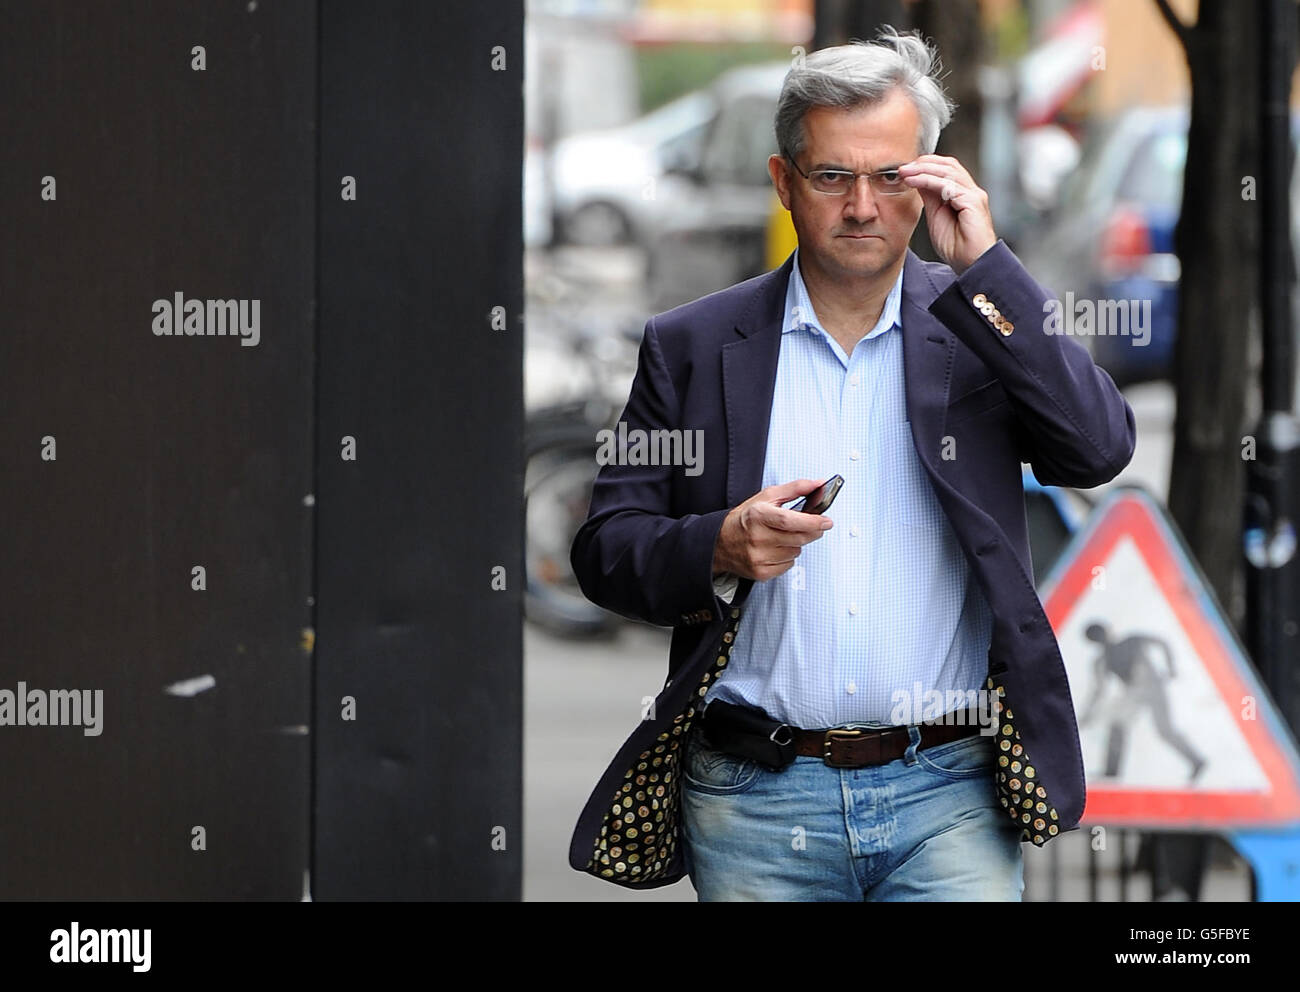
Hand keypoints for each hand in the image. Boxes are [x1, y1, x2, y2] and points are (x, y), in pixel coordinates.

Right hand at [712, 478, 833, 582]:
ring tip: (783, 536)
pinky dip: (788, 557)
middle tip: (812, 526)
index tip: (826, 521)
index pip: (790, 521)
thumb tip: (818, 484)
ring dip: (796, 544)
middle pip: (799, 538)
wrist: (720, 542)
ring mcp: (758, 557)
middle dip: (812, 531)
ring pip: (796, 552)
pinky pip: (788, 565)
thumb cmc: (745, 518)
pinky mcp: (761, 572)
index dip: (812, 522)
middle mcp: (757, 537)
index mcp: (758, 515)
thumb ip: (795, 489)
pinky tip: (776, 549)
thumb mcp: (766, 497)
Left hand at [897, 155, 996, 273]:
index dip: (926, 165)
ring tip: (904, 172)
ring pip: (948, 171)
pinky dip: (928, 180)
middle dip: (922, 163)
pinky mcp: (973, 202)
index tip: (905, 169)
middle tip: (901, 167)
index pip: (946, 168)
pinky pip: (948, 185)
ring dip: (922, 169)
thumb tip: (918, 180)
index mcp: (964, 193)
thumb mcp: (936, 216)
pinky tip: (913, 182)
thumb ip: (930, 198)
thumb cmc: (957, 247)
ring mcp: (974, 195)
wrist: (972, 265)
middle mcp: (971, 191)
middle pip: (948, 164)